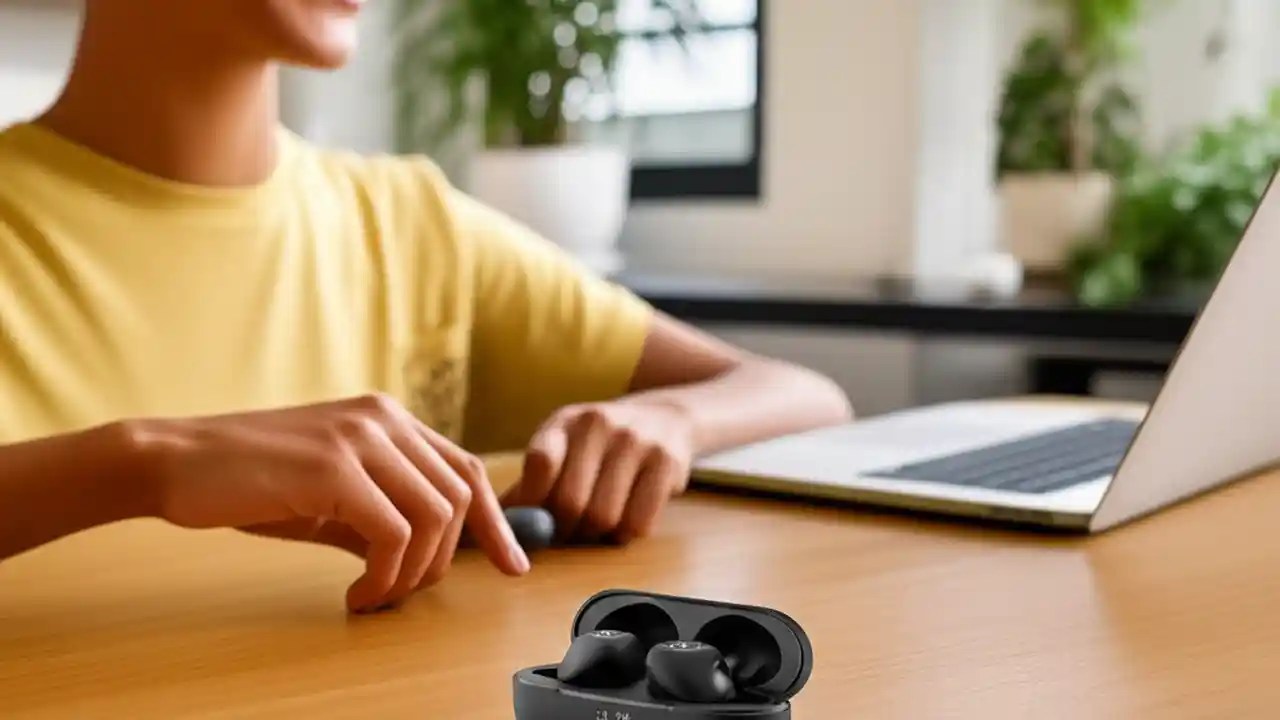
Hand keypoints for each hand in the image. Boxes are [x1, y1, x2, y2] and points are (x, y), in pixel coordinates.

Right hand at [134, 394, 529, 612]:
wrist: (174, 462)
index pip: (467, 468)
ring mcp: (360, 438)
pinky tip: (356, 593)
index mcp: (388, 418)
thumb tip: (430, 555)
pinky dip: (385, 575)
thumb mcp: (332, 496)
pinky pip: (394, 532)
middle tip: (401, 592)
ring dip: (413, 572)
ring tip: (375, 595)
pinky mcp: (334, 467)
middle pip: (460, 497)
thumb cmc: (250, 481)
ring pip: (435, 517)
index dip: (496, 520)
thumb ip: (383, 514)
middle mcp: (383, 419)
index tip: (513, 564)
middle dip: (444, 559)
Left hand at [503, 400, 695, 543]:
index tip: (529, 524)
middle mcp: (600, 424)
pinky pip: (638, 522)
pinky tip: (622, 522)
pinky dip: (625, 534)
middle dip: (563, 529)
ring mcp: (636, 441)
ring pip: (604, 516)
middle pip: (570, 501)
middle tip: (565, 534)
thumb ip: (529, 487)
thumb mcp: (563, 448)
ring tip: (594, 526)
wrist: (666, 418)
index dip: (531, 503)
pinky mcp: (667, 463)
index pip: (540, 462)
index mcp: (566, 421)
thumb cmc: (600, 446)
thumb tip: (482, 533)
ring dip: (595, 534)